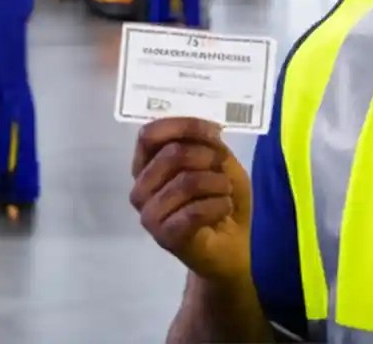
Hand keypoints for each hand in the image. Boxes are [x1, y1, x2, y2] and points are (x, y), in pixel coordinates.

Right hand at [130, 118, 251, 281]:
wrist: (230, 245)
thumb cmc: (220, 198)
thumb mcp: (220, 161)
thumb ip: (207, 143)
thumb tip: (205, 126)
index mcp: (148, 165)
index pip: (150, 135)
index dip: (183, 126)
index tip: (214, 132)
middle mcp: (141, 188)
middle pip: (171, 154)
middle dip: (208, 157)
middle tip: (223, 169)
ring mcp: (149, 214)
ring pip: (186, 182)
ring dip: (218, 184)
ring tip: (224, 193)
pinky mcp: (164, 236)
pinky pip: (194, 212)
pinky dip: (219, 206)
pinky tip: (224, 209)